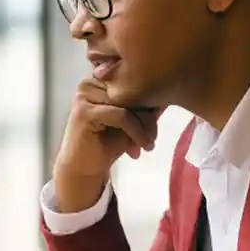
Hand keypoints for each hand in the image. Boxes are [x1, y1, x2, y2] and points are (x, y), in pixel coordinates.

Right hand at [52, 77, 162, 211]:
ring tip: (148, 144)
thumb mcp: (129, 122)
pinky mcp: (85, 111)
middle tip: (153, 138)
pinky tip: (140, 147)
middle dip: (148, 117)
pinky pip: (122, 116)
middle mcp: (89, 83)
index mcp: (99, 81)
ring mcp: (84, 96)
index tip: (154, 125)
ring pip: (130, 103)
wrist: (82, 169)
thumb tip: (167, 93)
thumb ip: (142, 106)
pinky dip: (136, 132)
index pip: (132, 83)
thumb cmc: (106, 144)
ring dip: (144, 126)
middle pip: (131, 91)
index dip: (148, 103)